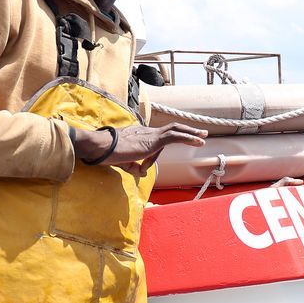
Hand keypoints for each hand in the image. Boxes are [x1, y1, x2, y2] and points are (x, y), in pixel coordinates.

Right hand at [74, 123, 206, 175]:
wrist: (100, 147)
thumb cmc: (106, 155)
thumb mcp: (123, 164)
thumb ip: (134, 167)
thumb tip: (144, 173)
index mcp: (138, 136)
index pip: (153, 142)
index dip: (152, 157)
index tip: (144, 167)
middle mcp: (146, 132)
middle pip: (170, 129)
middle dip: (185, 131)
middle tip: (199, 134)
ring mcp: (150, 135)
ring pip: (175, 130)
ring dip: (191, 133)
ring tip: (203, 137)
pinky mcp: (153, 140)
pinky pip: (175, 136)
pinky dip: (188, 138)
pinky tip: (198, 141)